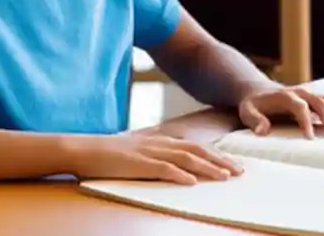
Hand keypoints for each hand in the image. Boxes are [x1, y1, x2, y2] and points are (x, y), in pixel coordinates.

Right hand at [67, 134, 243, 184]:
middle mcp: (158, 143)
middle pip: (197, 150)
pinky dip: (179, 174)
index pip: (194, 146)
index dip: (216, 155)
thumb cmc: (108, 155)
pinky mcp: (137, 163)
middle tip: (240, 172)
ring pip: (185, 158)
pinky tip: (192, 181)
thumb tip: (177, 169)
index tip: (233, 166)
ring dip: (207, 168)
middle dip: (220, 161)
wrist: (83, 149)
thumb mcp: (137, 152)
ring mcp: (148, 152)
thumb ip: (156, 156)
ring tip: (225, 177)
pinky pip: (162, 168)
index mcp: (159, 140)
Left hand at [238, 85, 323, 138]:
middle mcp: (301, 92)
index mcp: (284, 96)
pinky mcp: (317, 98)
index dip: (305, 121)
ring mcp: (311, 94)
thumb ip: (254, 120)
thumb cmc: (253, 105)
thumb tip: (262, 130)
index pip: (299, 106)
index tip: (311, 138)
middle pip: (320, 101)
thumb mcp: (247, 111)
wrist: (258, 91)